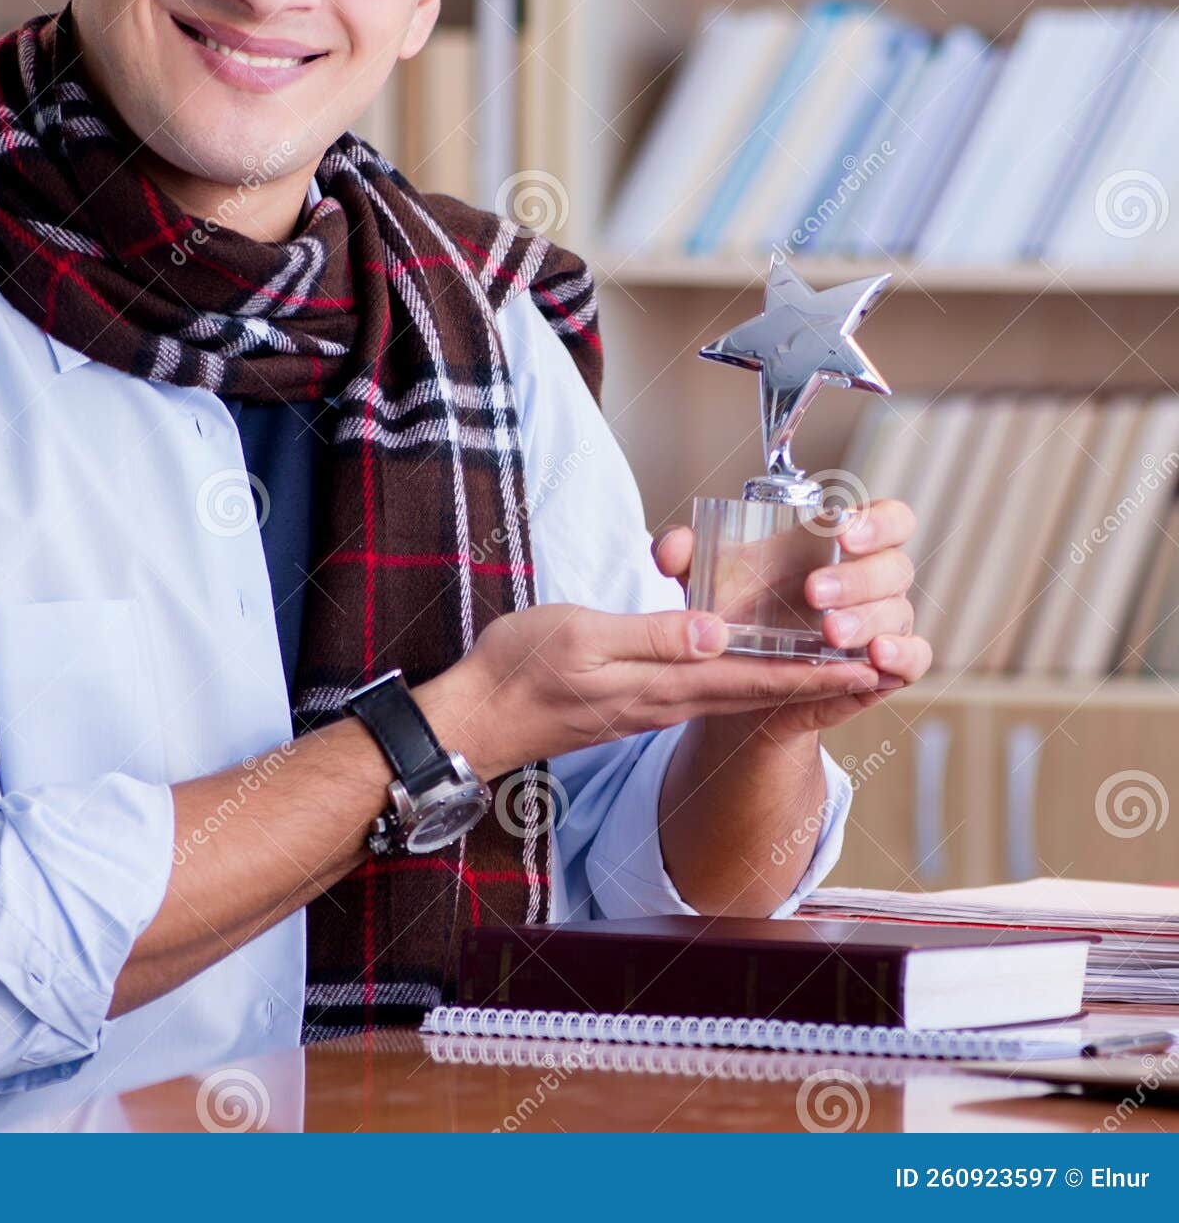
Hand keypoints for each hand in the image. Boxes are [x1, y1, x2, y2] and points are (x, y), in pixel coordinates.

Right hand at [414, 600, 885, 778]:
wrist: (474, 720)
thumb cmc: (518, 672)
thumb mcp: (581, 637)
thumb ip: (650, 635)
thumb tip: (718, 631)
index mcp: (660, 684)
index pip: (755, 679)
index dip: (816, 674)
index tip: (872, 667)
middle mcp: (666, 701)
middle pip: (757, 690)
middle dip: (820, 680)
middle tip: (878, 666)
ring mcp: (649, 705)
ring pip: (734, 690)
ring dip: (789, 680)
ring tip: (835, 664)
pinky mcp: (632, 702)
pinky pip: (705, 691)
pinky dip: (746, 679)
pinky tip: (752, 665)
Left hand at [650, 496, 930, 740]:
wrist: (744, 680)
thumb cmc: (739, 613)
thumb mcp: (709, 580)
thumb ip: (687, 554)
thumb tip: (670, 547)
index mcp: (842, 546)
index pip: (889, 519)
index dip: (878, 521)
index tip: (841, 531)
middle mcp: (873, 580)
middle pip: (895, 566)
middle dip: (858, 577)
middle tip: (814, 591)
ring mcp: (886, 622)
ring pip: (900, 612)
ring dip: (866, 619)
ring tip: (828, 632)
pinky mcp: (889, 667)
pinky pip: (914, 658)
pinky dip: (899, 656)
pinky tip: (872, 658)